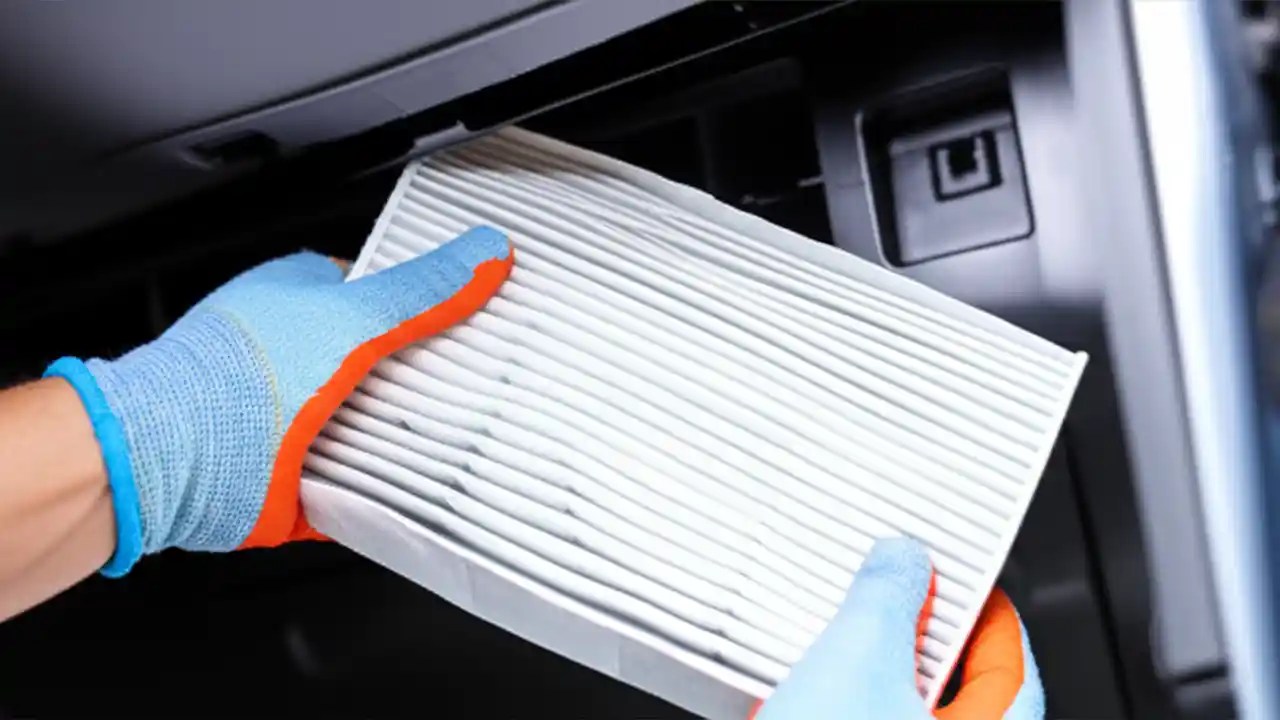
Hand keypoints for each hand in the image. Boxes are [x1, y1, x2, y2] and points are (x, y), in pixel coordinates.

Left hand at [46, 226, 511, 575]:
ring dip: (407, 440)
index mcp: (300, 303)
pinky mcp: (294, 481)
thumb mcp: (353, 316)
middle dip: (426, 379)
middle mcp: (295, 360)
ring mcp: (292, 422)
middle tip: (479, 384)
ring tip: (460, 439)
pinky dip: (383, 495)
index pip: (383, 293)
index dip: (432, 303)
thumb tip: (487, 251)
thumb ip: (424, 290)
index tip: (479, 316)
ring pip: (372, 427)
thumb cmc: (235, 376)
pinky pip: (357, 488)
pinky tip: (418, 490)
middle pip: (384, 364)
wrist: (168, 460)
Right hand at [755, 539, 1043, 719]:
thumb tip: (902, 560)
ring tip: (829, 643)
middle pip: (952, 685)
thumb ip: (887, 597)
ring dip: (864, 672)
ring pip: (898, 711)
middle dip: (910, 635)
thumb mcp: (857, 660)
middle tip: (881, 598)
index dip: (977, 604)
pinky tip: (795, 692)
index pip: (1010, 658)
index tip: (947, 572)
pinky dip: (837, 705)